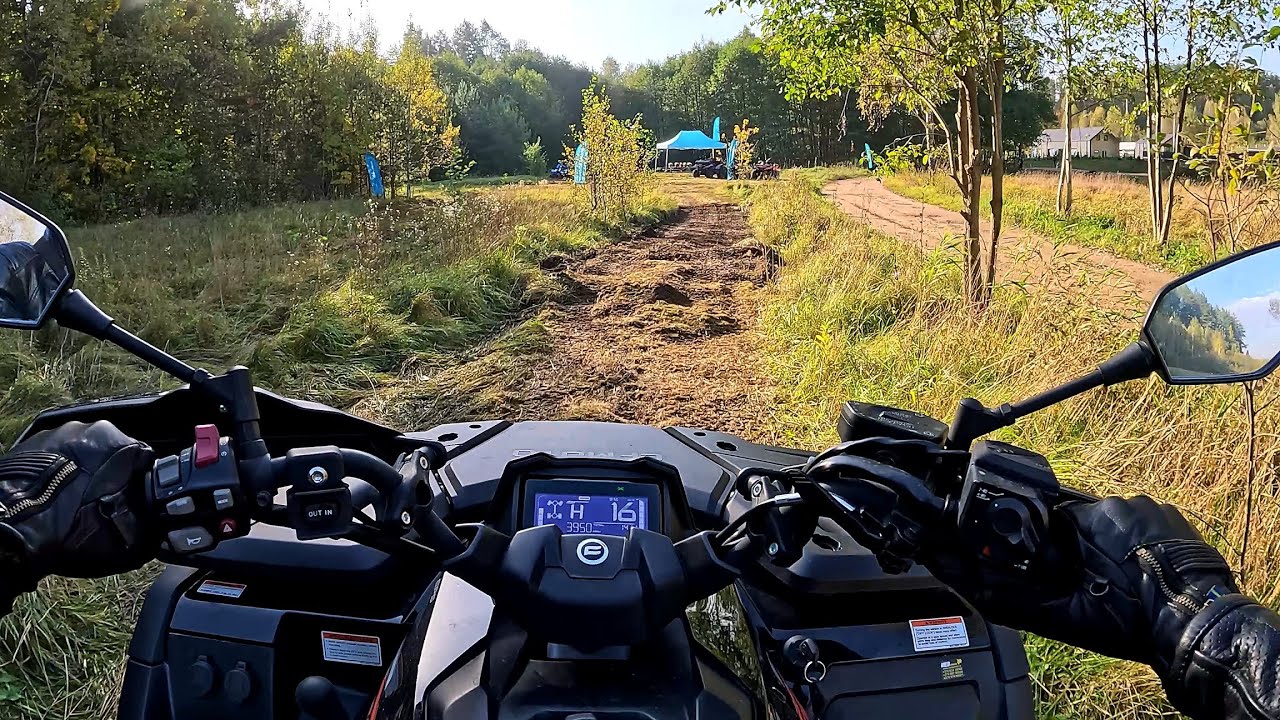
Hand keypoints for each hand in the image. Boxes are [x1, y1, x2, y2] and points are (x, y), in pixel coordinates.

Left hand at [0, 420, 155, 608]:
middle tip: (103, 499)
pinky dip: (58, 468)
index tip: (131, 498)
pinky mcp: (30, 441)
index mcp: (118, 442)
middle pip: (112, 448)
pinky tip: (54, 491)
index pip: (143, 457)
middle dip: (110, 471)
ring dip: (84, 468)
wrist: (9, 532)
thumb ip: (146, 527)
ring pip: (82, 449)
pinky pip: (55, 452)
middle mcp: (89, 429)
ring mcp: (56, 432)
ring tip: (75, 497)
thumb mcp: (122, 539)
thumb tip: (156, 529)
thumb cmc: (68, 530)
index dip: (139, 480)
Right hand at [922, 495, 1236, 676]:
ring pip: (1112, 522)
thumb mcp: (1066, 617)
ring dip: (1111, 545)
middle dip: (1081, 547)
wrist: (1197, 628)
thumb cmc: (1132, 621)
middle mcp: (1117, 502)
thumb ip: (1015, 599)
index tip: (1063, 575)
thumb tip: (971, 586)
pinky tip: (1142, 571)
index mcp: (1087, 519)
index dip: (1051, 549)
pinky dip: (1138, 544)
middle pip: (1081, 520)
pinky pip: (1142, 524)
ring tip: (1123, 580)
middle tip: (1094, 583)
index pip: (1050, 522)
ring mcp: (1150, 506)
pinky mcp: (1173, 515)